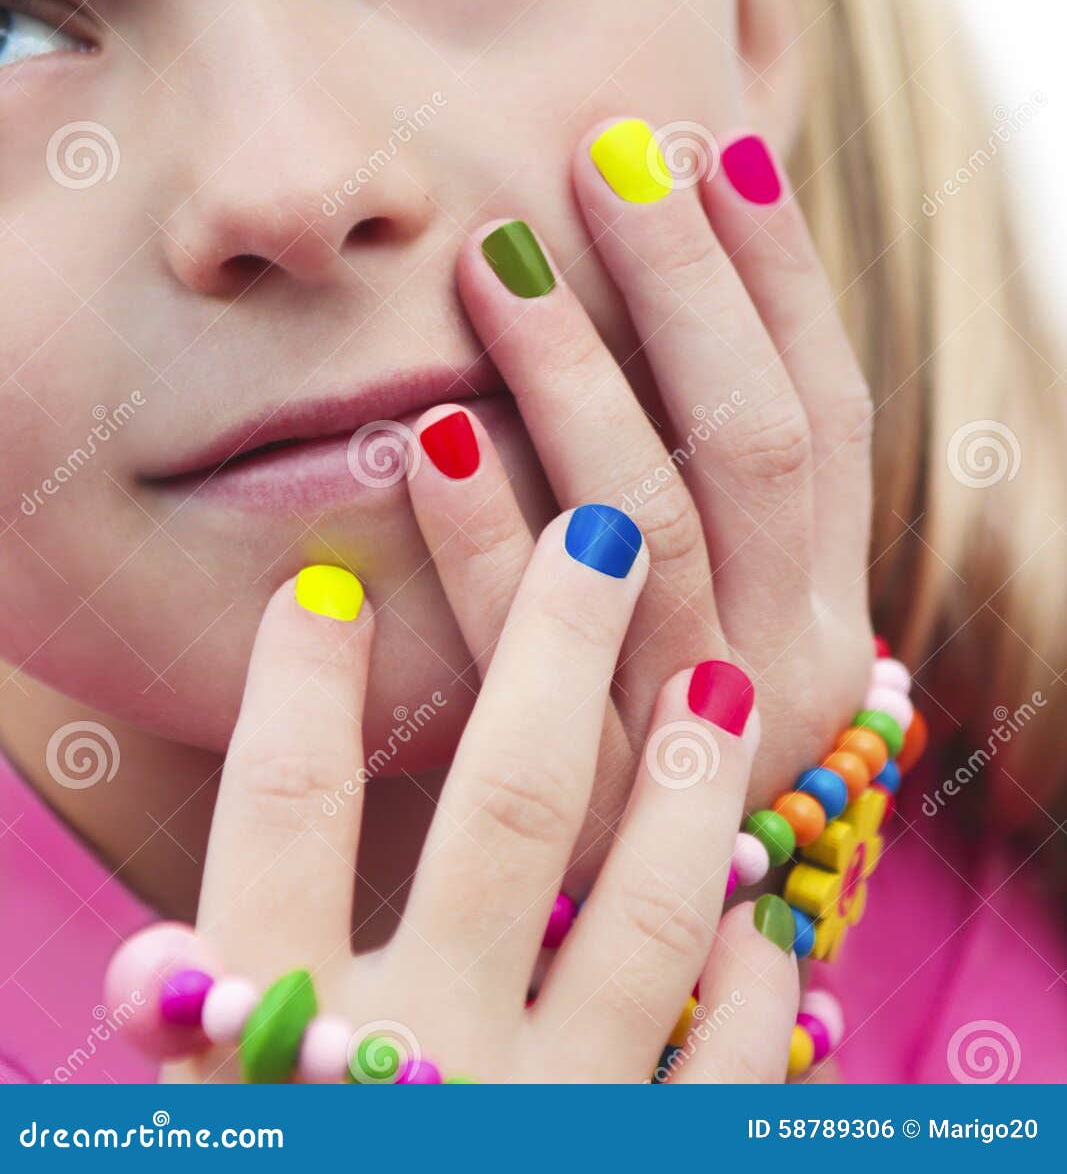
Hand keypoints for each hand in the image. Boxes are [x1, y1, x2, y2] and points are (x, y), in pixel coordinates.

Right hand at [149, 520, 795, 1082]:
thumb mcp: (176, 1148)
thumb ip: (178, 1067)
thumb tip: (164, 961)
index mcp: (269, 1048)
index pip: (284, 810)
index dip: (303, 682)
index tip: (327, 589)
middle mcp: (419, 1067)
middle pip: (502, 810)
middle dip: (549, 649)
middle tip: (595, 523)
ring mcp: (549, 1128)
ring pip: (649, 919)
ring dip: (691, 788)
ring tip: (720, 676)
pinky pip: (726, 1078)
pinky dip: (757, 994)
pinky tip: (772, 923)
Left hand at [419, 122, 874, 885]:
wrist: (590, 967)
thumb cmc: (624, 733)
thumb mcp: (696, 611)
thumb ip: (689, 482)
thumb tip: (653, 281)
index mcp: (825, 601)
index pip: (826, 407)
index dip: (777, 271)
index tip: (712, 139)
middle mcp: (793, 666)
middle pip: (753, 440)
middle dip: (684, 285)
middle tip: (605, 153)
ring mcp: (704, 746)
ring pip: (657, 526)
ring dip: (578, 375)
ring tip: (491, 258)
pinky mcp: (595, 810)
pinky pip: (541, 650)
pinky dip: (488, 530)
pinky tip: (432, 426)